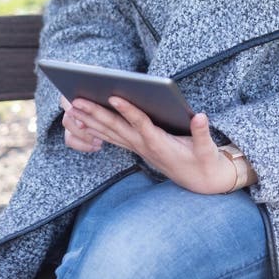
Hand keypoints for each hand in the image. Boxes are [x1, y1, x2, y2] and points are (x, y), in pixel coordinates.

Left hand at [60, 95, 249, 193]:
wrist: (200, 181)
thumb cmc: (203, 161)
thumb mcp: (206, 149)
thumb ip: (202, 133)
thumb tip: (200, 116)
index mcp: (160, 143)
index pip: (141, 124)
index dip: (128, 110)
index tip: (114, 97)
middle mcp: (144, 146)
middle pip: (116, 128)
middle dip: (95, 114)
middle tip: (76, 101)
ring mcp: (138, 147)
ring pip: (109, 133)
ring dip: (90, 120)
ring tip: (72, 107)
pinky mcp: (137, 147)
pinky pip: (112, 138)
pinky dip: (96, 129)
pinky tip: (83, 121)